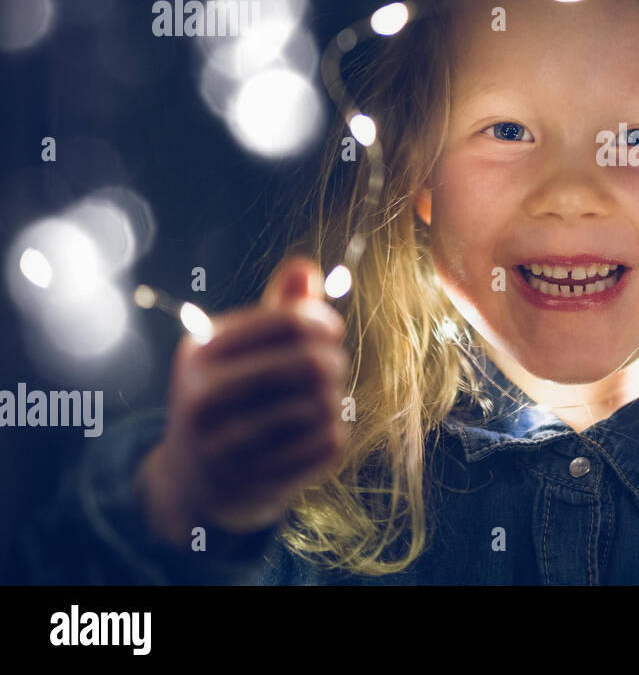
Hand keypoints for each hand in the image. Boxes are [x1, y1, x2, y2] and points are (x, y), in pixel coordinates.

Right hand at [135, 256, 350, 546]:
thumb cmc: (226, 397)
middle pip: (314, 363)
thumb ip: (275, 310)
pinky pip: (329, 442)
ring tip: (320, 400)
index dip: (324, 321)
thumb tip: (303, 266)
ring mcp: (228, 446)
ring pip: (325, 404)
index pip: (291, 322)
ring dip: (334, 399)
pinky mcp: (258, 481)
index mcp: (200, 354)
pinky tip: (314, 433)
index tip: (330, 330)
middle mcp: (205, 400)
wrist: (194, 482)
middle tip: (331, 368)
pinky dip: (332, 433)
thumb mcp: (235, 350)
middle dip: (334, 361)